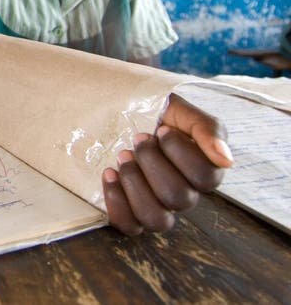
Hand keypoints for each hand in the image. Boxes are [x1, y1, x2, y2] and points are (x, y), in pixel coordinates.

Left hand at [102, 94, 231, 234]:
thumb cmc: (154, 114)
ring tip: (122, 155)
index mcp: (201, 171)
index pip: (205, 178)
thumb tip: (226, 160)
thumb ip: (208, 129)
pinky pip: (128, 225)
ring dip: (135, 184)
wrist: (117, 112)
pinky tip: (109, 173)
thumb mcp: (183, 111)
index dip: (180, 153)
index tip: (161, 129)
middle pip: (178, 198)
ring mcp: (157, 206)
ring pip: (156, 219)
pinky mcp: (130, 213)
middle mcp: (183, 194)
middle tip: (138, 139)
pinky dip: (117, 200)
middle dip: (152, 162)